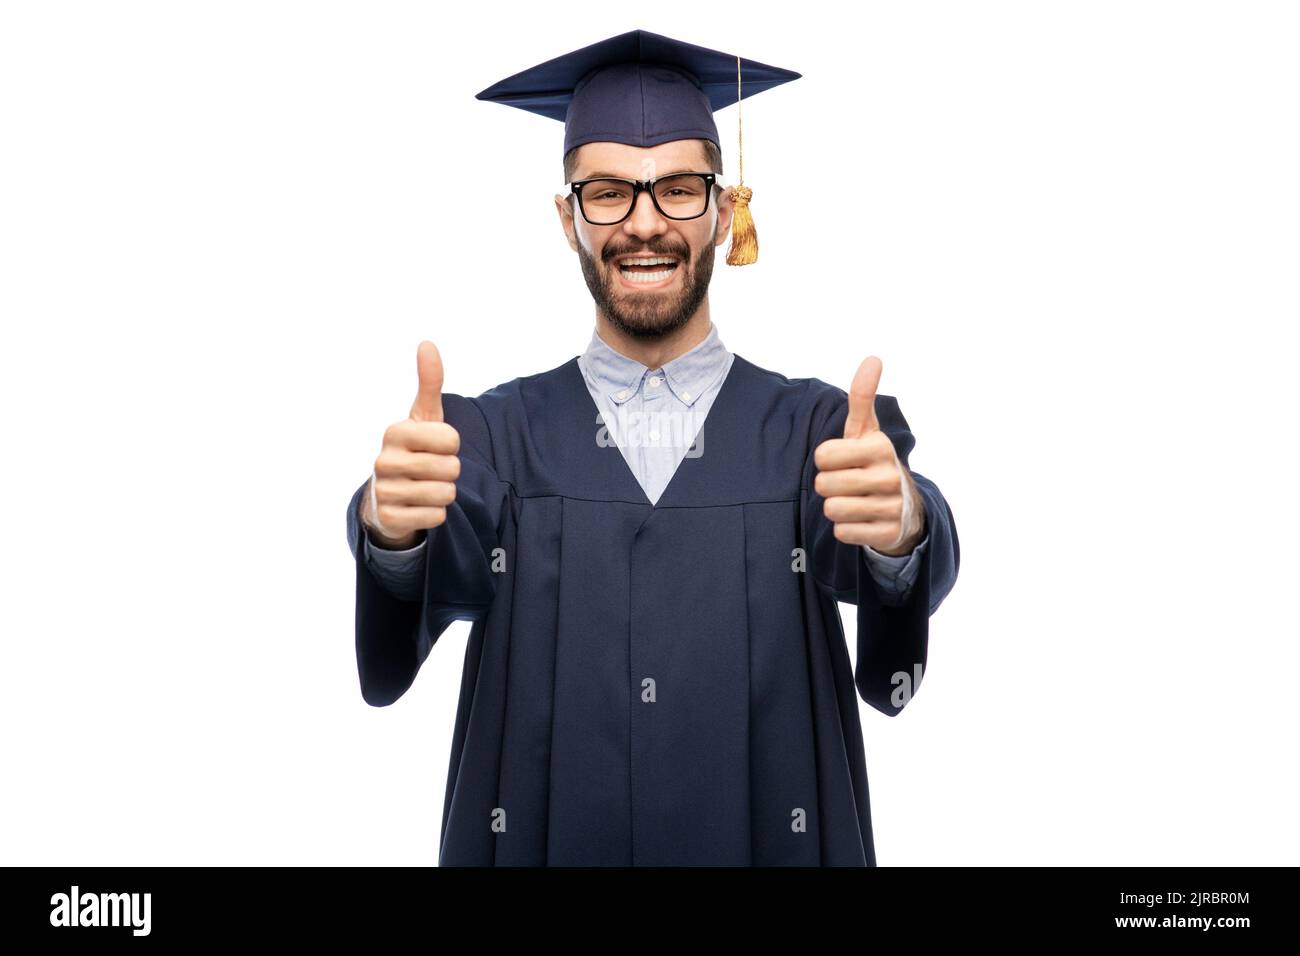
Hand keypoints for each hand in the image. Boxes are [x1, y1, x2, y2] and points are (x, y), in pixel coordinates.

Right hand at [362, 341, 460, 547]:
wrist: (387, 497)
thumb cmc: (413, 450)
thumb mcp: (423, 417)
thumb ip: (429, 383)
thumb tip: (427, 343)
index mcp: (394, 432)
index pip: (451, 439)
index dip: (452, 445)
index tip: (436, 446)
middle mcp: (383, 461)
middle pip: (452, 468)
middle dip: (450, 472)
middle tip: (432, 470)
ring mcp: (384, 491)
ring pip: (445, 494)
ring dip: (444, 494)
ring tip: (426, 487)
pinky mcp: (390, 519)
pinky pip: (436, 517)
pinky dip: (435, 514)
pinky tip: (418, 507)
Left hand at [813, 356, 925, 554]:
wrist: (905, 508)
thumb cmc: (873, 462)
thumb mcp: (866, 430)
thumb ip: (862, 397)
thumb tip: (872, 358)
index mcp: (881, 447)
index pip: (823, 456)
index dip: (825, 460)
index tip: (841, 460)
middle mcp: (890, 476)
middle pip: (825, 485)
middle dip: (827, 485)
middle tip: (845, 483)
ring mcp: (892, 507)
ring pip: (833, 510)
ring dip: (836, 507)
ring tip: (853, 500)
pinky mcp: (888, 534)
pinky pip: (843, 533)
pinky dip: (845, 529)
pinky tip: (861, 520)